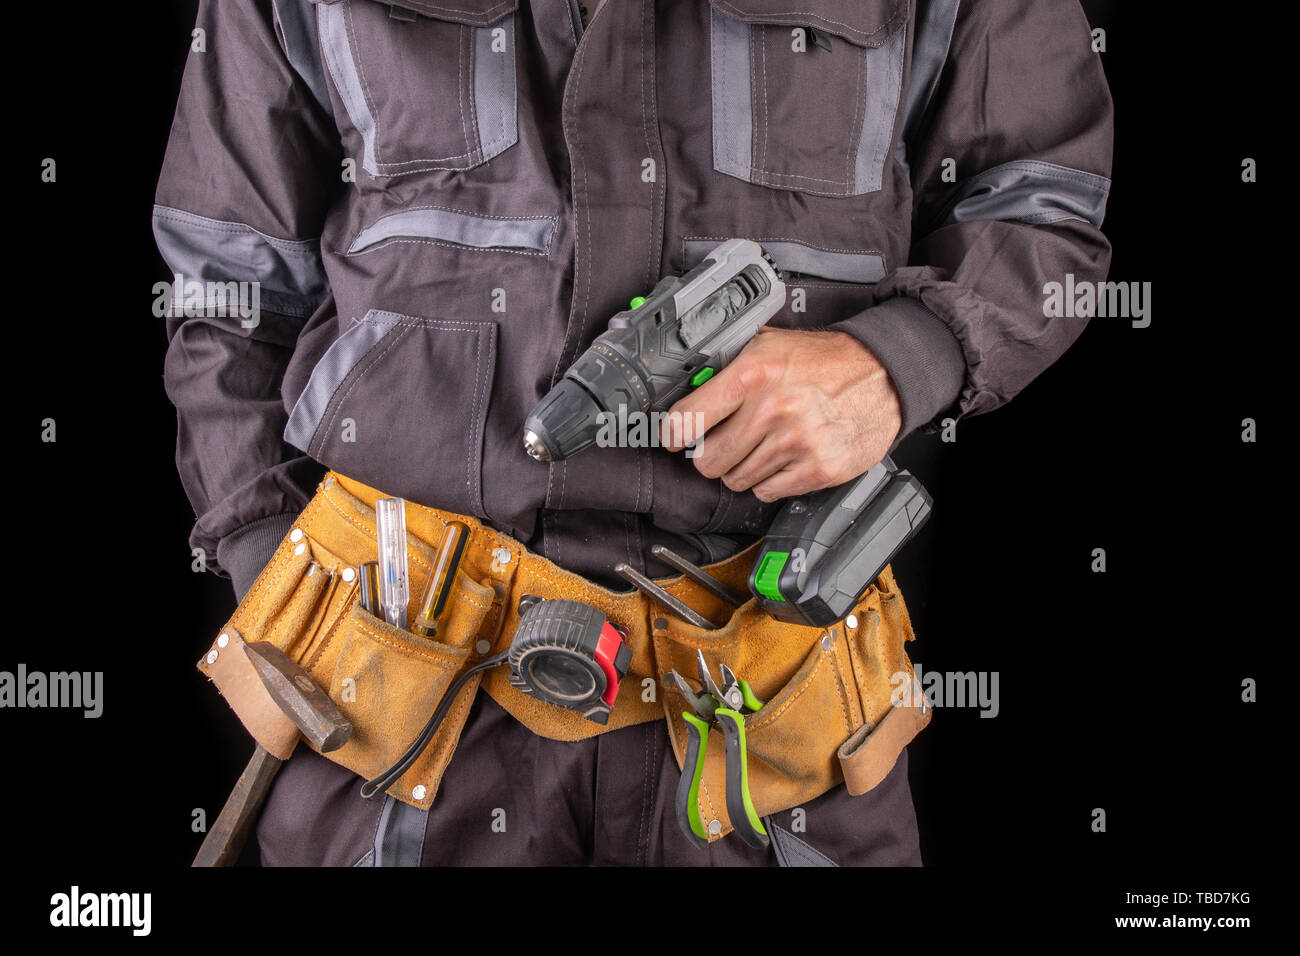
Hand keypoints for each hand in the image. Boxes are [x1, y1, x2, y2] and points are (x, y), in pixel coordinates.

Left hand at [661, 328, 900, 501]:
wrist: (883, 374)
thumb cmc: (825, 360)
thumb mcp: (770, 344)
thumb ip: (728, 365)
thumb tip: (689, 387)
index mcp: (753, 373)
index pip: (687, 420)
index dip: (673, 433)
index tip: (674, 437)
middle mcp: (772, 409)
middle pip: (708, 461)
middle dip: (710, 454)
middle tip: (723, 443)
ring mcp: (795, 443)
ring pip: (735, 480)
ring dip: (742, 467)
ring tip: (762, 445)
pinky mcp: (816, 469)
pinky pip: (767, 491)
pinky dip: (770, 480)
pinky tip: (782, 457)